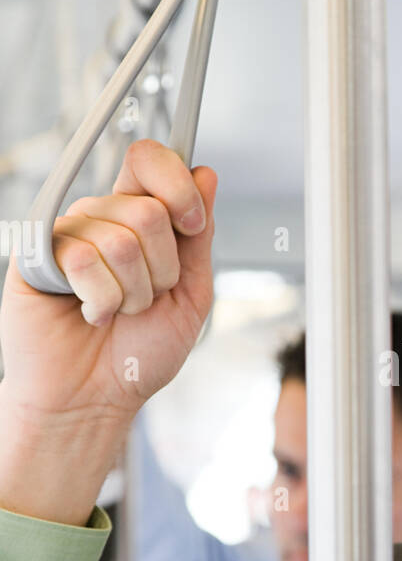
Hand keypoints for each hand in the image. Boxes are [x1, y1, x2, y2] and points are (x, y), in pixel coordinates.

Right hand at [0, 139, 215, 426]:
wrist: (95, 398)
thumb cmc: (140, 352)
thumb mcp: (191, 294)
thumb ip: (199, 236)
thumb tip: (205, 173)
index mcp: (140, 218)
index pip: (153, 161)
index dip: (178, 185)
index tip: (192, 224)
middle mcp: (102, 218)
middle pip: (148, 208)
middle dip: (162, 269)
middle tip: (145, 299)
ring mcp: (68, 234)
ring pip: (120, 240)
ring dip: (131, 293)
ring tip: (115, 312)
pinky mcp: (38, 256)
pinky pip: (82, 259)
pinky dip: (100, 300)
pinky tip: (89, 312)